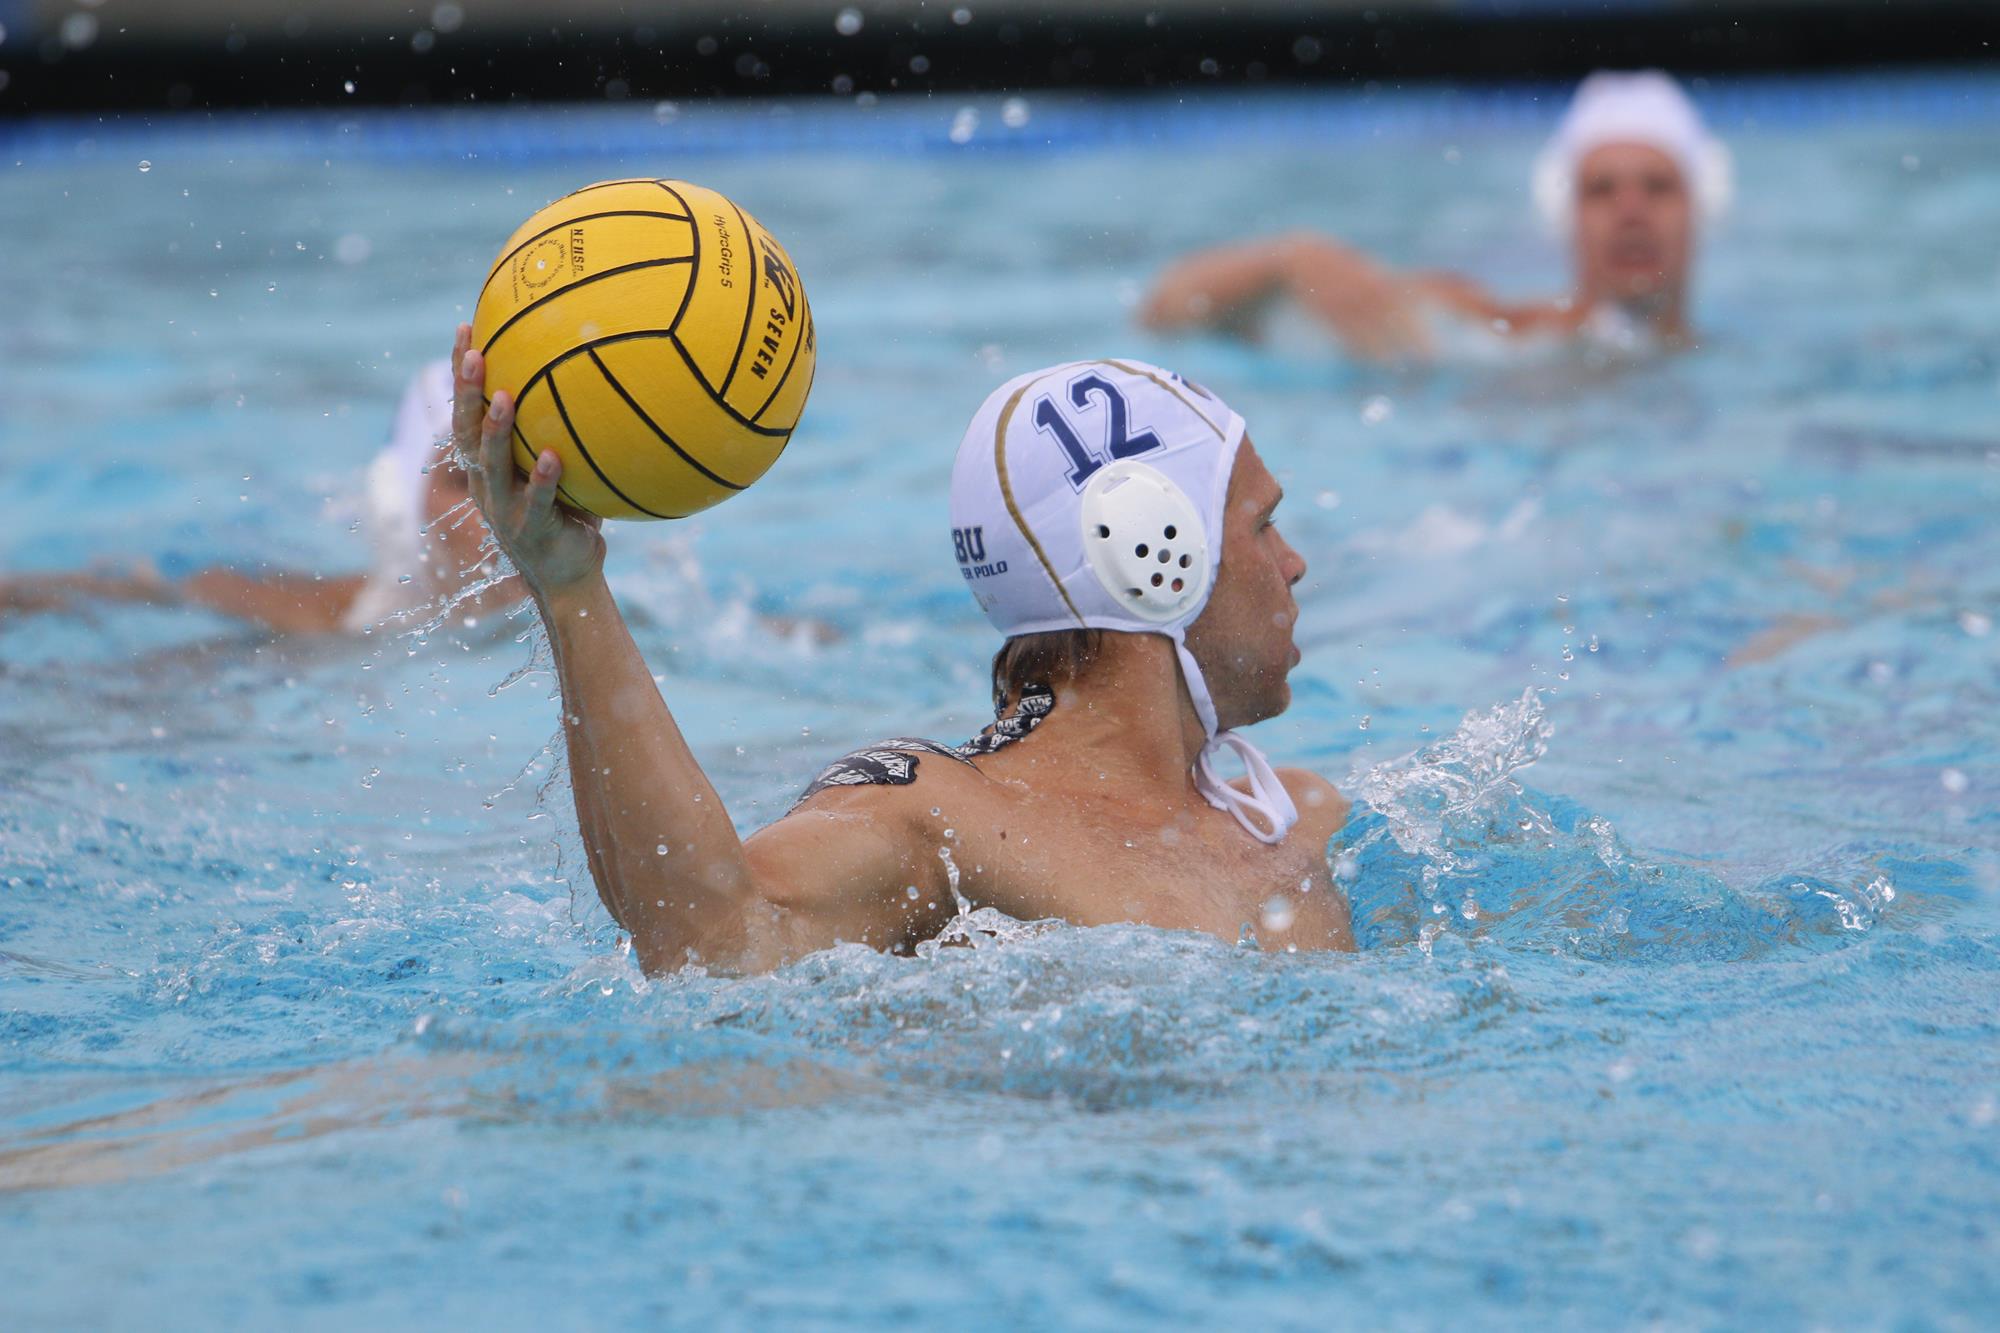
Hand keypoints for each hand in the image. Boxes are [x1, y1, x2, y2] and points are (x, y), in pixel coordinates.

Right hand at [450, 325, 605, 600]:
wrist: (570, 575)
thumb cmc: (568, 511)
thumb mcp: (558, 466)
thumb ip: (560, 428)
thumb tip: (591, 373)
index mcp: (486, 465)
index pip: (465, 410)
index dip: (460, 374)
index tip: (466, 328)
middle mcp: (486, 483)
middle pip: (466, 431)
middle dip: (466, 390)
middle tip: (473, 352)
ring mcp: (505, 509)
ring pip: (493, 465)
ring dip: (496, 430)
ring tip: (502, 397)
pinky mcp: (532, 531)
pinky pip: (538, 501)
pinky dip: (544, 479)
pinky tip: (554, 456)